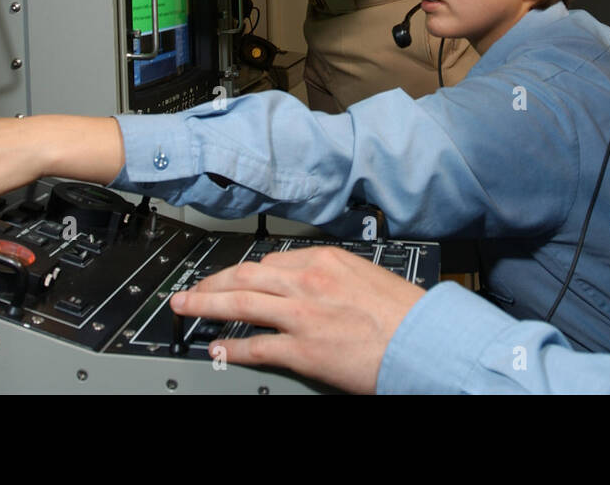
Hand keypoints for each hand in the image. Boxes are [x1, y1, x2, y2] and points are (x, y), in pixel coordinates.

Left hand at [169, 246, 425, 393]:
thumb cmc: (404, 313)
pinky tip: (216, 347)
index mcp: (324, 260)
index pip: (269, 261)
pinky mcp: (303, 348)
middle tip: (189, 290)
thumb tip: (313, 285)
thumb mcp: (365, 277)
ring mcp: (303, 314)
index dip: (241, 271)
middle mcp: (308, 281)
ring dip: (206, 305)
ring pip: (241, 303)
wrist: (425, 339)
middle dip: (211, 282)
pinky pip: (257, 345)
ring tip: (184, 309)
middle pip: (245, 276)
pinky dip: (231, 346)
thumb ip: (333, 278)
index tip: (228, 278)